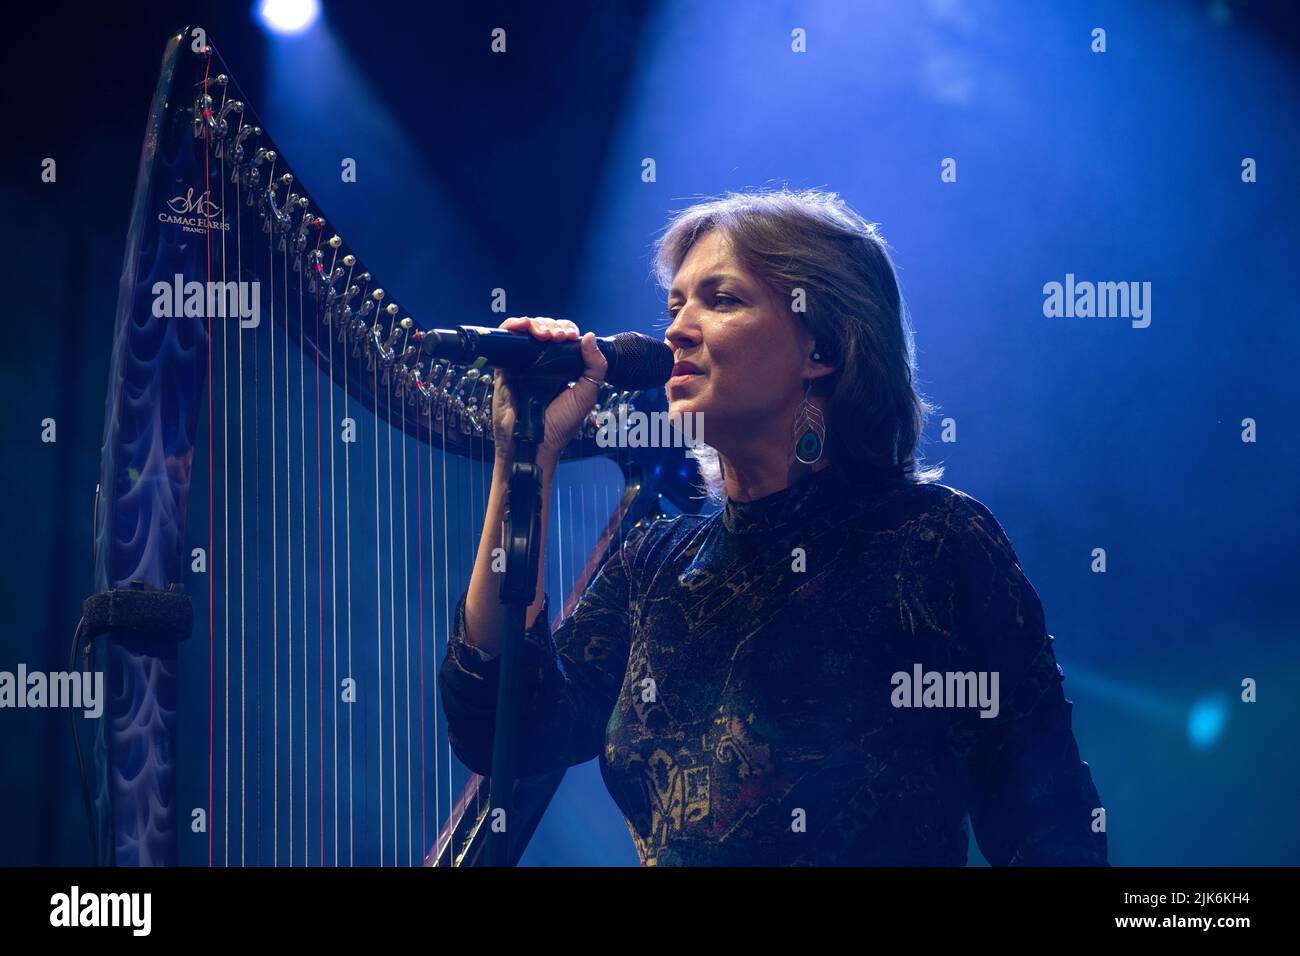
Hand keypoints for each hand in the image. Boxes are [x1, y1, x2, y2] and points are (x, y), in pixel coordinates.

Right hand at [491, 316, 608, 466]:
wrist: (535, 444)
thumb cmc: (559, 426)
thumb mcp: (586, 396)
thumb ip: (595, 368)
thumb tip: (590, 338)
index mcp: (561, 367)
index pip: (563, 337)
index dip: (567, 330)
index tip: (571, 336)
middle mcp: (541, 363)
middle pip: (545, 329)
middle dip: (554, 326)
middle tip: (559, 336)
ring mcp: (522, 364)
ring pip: (526, 330)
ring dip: (537, 324)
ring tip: (546, 335)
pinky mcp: (505, 368)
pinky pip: (504, 340)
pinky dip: (512, 326)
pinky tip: (524, 327)